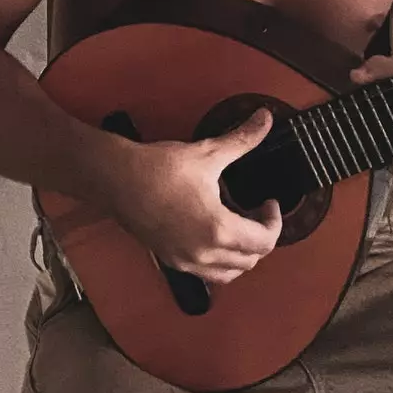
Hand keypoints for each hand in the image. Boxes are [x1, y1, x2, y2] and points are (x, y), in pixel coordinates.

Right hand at [110, 108, 282, 283]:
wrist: (118, 179)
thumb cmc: (161, 168)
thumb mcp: (208, 152)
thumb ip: (242, 139)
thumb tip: (266, 118)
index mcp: (219, 230)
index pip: (264, 242)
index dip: (274, 221)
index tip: (269, 203)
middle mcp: (204, 254)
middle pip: (250, 261)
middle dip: (261, 237)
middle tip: (256, 211)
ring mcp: (186, 262)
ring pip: (229, 274)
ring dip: (241, 255)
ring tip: (238, 225)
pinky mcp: (171, 261)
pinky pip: (206, 274)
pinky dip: (219, 262)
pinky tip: (213, 236)